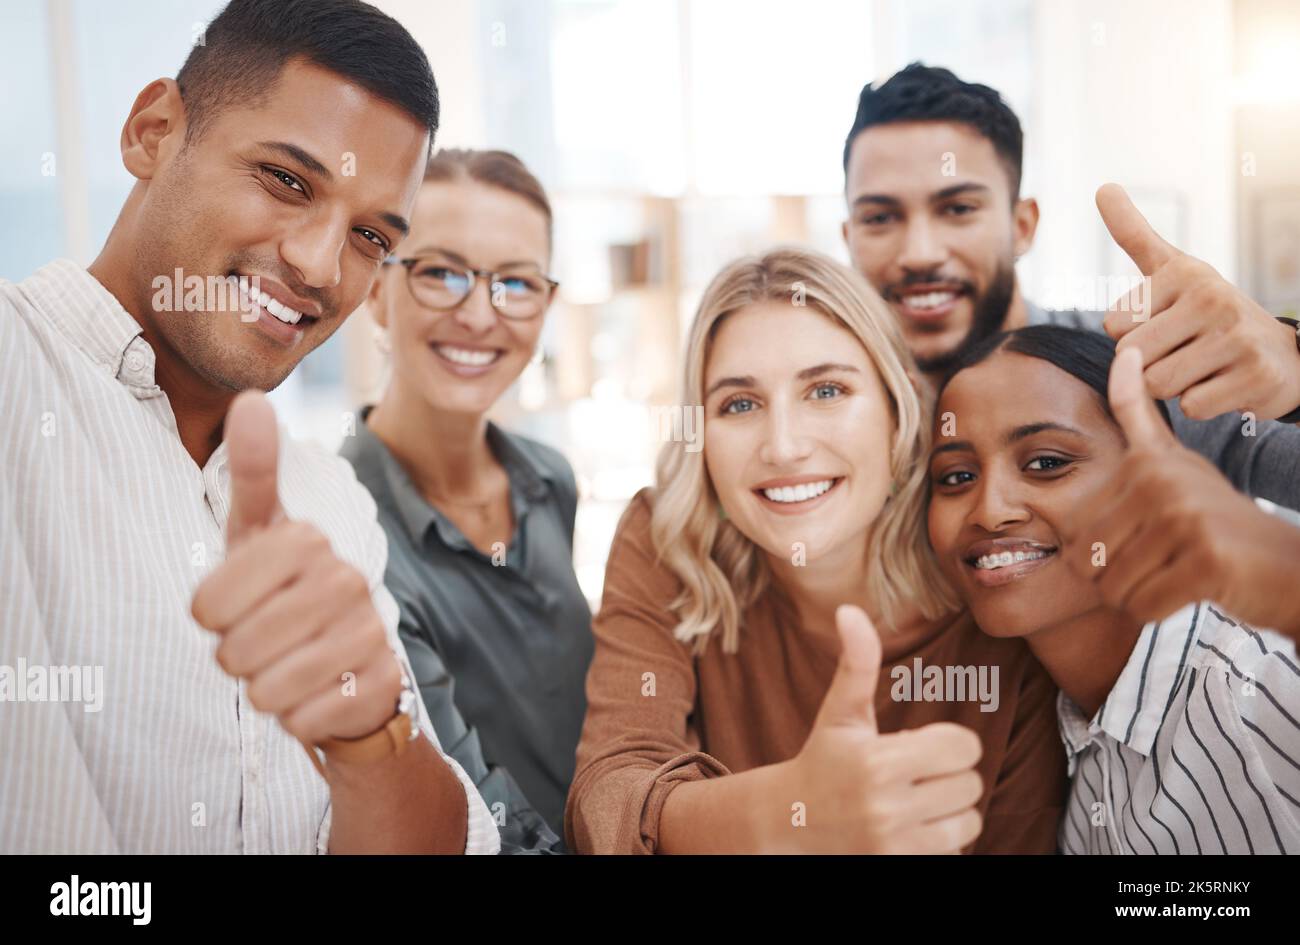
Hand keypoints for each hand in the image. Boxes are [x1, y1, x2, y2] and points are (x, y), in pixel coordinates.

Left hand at [191, 391, 402, 745]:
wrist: (353, 663)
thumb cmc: (289, 595)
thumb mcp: (261, 533)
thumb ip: (253, 470)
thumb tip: (251, 396)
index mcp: (306, 539)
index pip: (207, 606)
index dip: (210, 621)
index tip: (237, 607)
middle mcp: (344, 578)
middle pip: (234, 651)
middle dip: (238, 660)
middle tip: (264, 644)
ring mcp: (369, 629)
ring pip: (268, 690)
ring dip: (267, 691)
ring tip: (289, 668)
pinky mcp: (383, 680)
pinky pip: (303, 720)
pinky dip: (301, 718)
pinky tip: (320, 694)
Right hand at [778, 605, 983, 853]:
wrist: (789, 822)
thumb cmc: (824, 758)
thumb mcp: (840, 712)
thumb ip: (856, 662)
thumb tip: (848, 610)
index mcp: (877, 762)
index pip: (962, 747)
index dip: (951, 741)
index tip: (924, 743)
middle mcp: (887, 807)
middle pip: (970, 784)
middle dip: (950, 774)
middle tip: (918, 773)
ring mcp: (894, 844)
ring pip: (969, 820)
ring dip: (952, 808)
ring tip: (920, 799)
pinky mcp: (898, 866)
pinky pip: (956, 848)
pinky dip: (945, 836)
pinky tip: (914, 826)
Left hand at [1060, 347, 1299, 637]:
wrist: (1289, 572)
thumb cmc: (1218, 535)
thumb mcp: (1180, 476)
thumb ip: (1142, 440)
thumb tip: (1120, 362)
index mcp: (1154, 459)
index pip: (1127, 415)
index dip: (1127, 383)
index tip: (1129, 349)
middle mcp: (1166, 478)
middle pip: (1085, 546)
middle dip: (1107, 573)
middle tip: (1153, 566)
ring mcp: (1186, 516)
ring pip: (1111, 580)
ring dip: (1133, 595)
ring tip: (1171, 578)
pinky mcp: (1205, 558)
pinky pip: (1141, 603)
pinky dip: (1154, 611)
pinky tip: (1187, 594)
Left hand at [1098, 182, 1299, 421]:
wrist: (1282, 353)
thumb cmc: (1210, 312)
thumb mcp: (1173, 269)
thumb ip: (1134, 234)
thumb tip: (1102, 186)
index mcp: (1185, 274)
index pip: (1114, 326)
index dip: (1133, 336)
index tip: (1169, 323)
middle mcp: (1214, 298)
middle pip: (1133, 358)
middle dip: (1151, 364)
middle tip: (1186, 351)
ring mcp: (1238, 337)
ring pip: (1158, 384)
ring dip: (1173, 387)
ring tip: (1202, 367)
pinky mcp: (1255, 376)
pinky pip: (1191, 406)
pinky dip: (1201, 404)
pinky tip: (1223, 385)